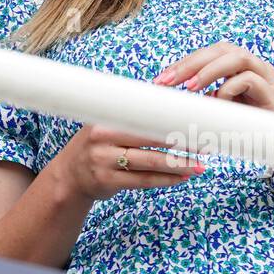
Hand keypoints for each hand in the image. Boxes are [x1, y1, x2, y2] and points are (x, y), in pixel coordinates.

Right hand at [50, 123, 204, 203]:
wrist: (69, 176)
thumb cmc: (96, 146)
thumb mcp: (106, 124)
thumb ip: (131, 112)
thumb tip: (165, 91)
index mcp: (106, 120)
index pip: (144, 118)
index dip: (169, 120)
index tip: (194, 120)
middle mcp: (103, 139)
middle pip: (149, 139)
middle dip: (180, 142)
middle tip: (205, 144)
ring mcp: (104, 162)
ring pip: (149, 162)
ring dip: (178, 164)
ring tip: (200, 166)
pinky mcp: (108, 181)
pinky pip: (143, 181)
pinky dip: (166, 179)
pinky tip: (182, 178)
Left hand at [154, 41, 273, 176]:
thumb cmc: (249, 129)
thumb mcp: (220, 112)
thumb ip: (202, 101)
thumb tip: (168, 101)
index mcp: (240, 67)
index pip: (210, 53)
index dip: (184, 63)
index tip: (160, 81)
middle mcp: (255, 67)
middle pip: (222, 49)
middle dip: (191, 63)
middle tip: (168, 81)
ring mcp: (267, 79)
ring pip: (238, 57)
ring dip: (209, 71)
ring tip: (190, 88)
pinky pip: (251, 80)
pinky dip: (230, 88)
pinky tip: (218, 102)